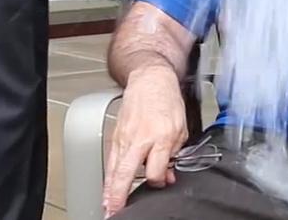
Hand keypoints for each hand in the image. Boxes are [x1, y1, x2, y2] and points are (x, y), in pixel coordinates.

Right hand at [102, 65, 189, 216]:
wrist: (150, 81)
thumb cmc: (167, 101)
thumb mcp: (181, 128)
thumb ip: (174, 154)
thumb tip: (168, 174)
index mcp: (161, 136)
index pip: (156, 170)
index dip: (159, 181)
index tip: (162, 182)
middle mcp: (140, 138)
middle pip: (127, 171)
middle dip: (121, 194)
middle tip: (116, 210)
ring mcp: (125, 137)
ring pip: (114, 168)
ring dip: (110, 190)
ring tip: (108, 206)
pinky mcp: (116, 135)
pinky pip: (111, 160)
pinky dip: (108, 176)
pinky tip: (107, 188)